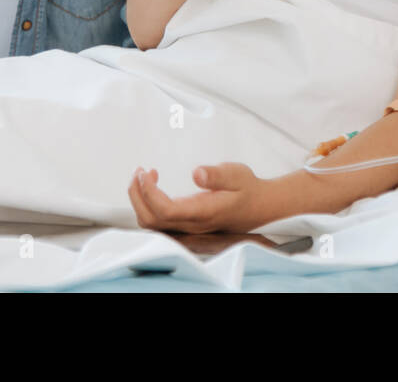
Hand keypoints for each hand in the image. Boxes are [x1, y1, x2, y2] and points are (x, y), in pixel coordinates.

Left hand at [126, 162, 281, 233]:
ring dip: (140, 200)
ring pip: (153, 223)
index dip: (149, 193)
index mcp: (203, 212)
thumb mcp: (237, 174)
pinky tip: (153, 185)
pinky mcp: (185, 222)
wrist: (260, 206)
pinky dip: (148, 203)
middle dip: (137, 196)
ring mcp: (188, 225)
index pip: (166, 211)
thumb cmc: (248, 190)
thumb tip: (197, 174)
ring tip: (142, 176)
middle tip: (138, 172)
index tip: (146, 173)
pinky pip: (159, 220)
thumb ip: (217, 175)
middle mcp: (192, 223)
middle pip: (152, 220)